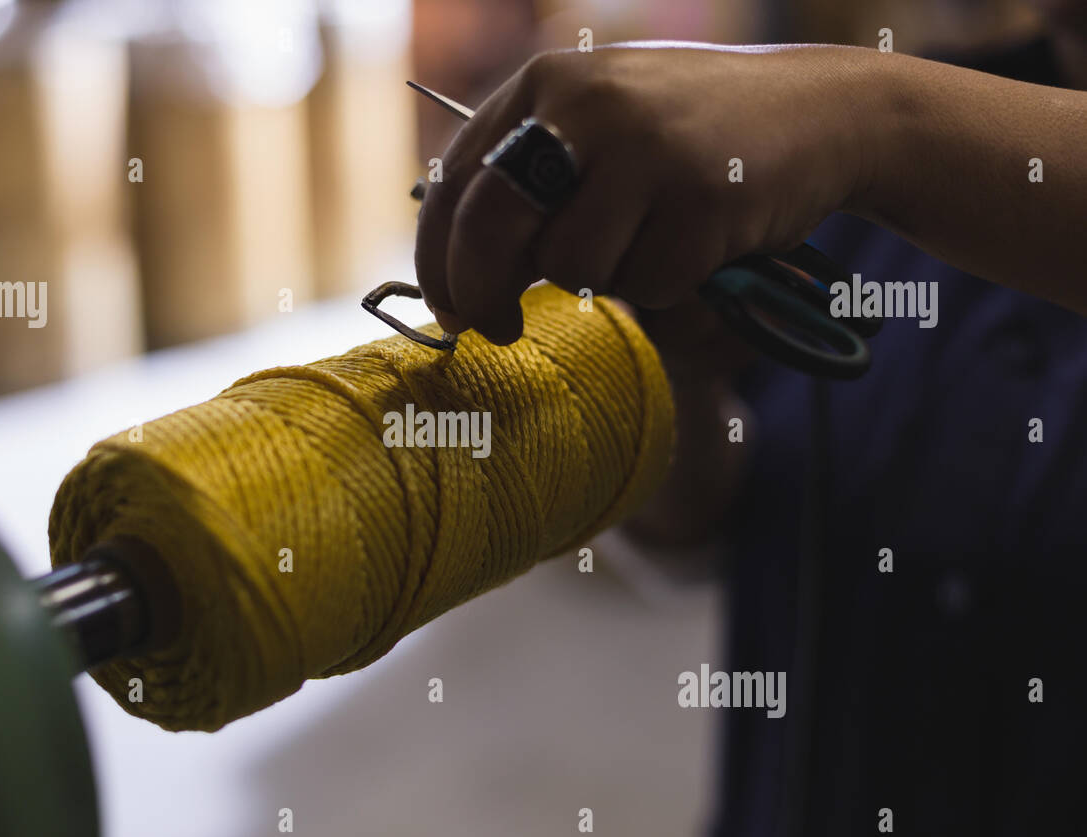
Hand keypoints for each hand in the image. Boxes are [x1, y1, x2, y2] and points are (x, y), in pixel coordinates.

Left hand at [415, 43, 877, 343]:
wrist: (824, 114)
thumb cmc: (692, 143)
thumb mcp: (601, 132)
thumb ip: (533, 184)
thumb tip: (461, 275)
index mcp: (547, 84)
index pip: (455, 182)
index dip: (438, 258)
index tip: (449, 306)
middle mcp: (586, 102)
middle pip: (490, 224)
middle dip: (481, 291)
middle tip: (497, 327)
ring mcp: (644, 145)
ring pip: (571, 267)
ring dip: (607, 282)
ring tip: (654, 244)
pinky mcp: (697, 194)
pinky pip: (647, 286)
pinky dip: (668, 289)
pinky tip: (703, 245)